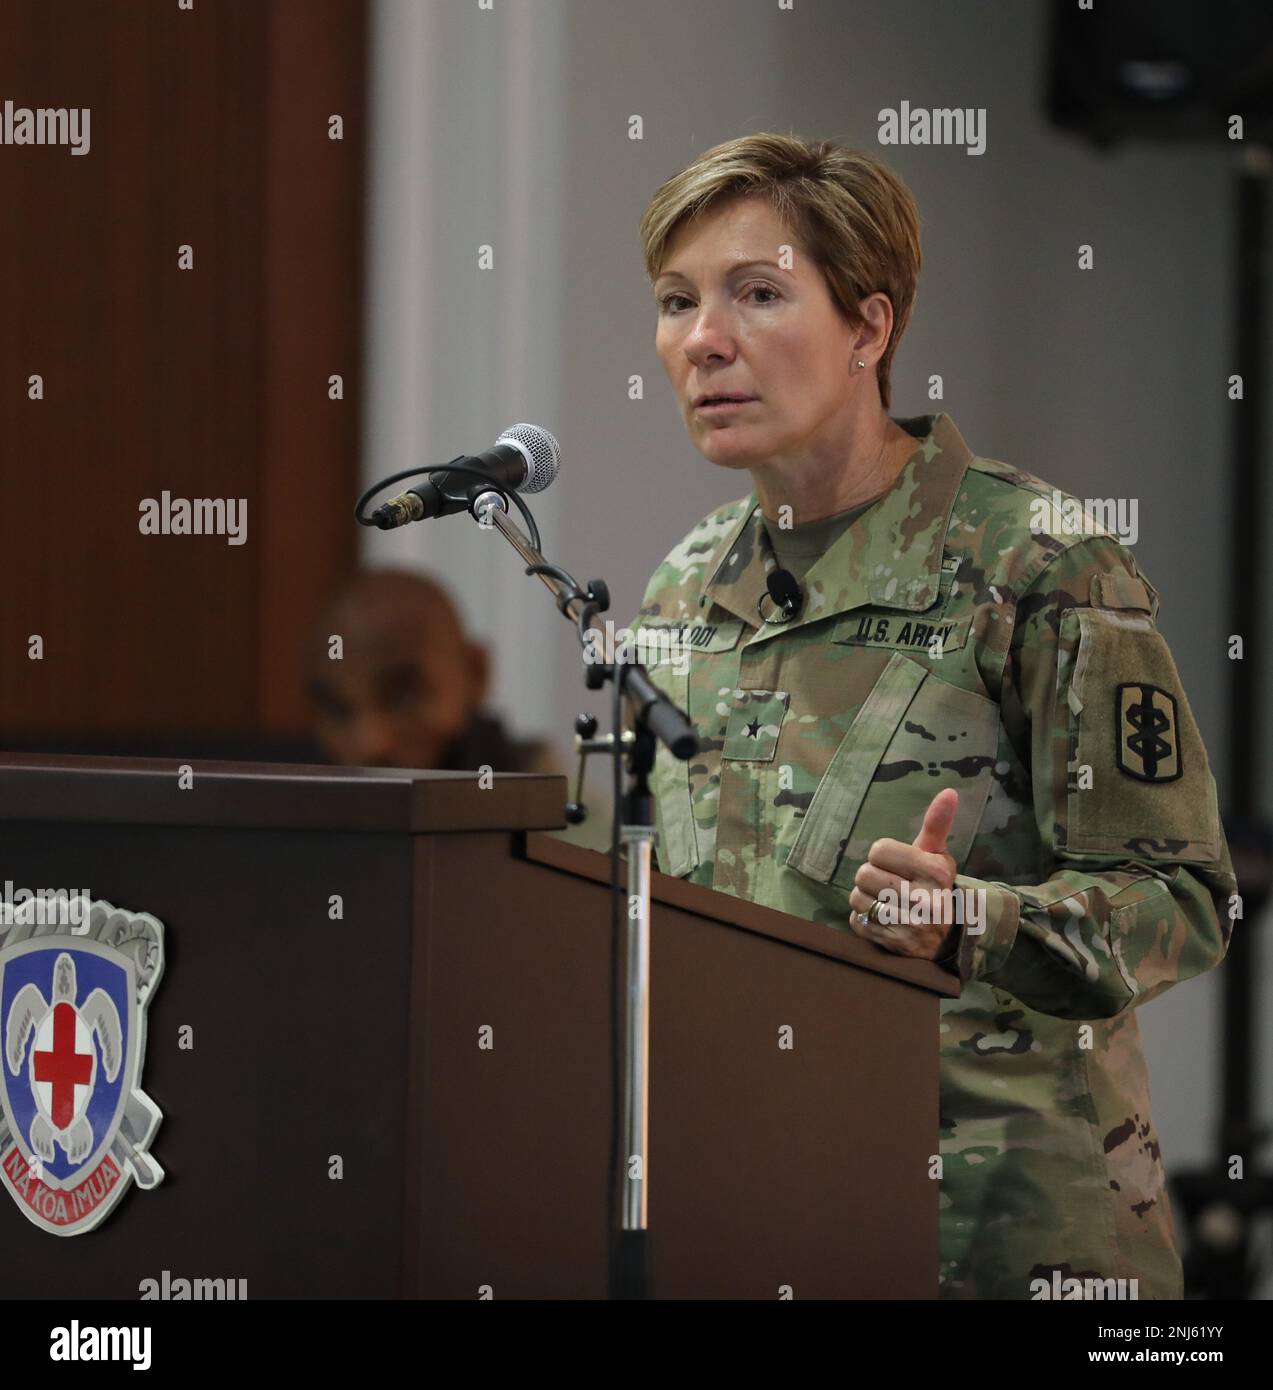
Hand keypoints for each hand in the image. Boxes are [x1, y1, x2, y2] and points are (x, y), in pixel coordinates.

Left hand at [848, 787, 961, 960]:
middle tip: (890, 885)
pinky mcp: (893, 944)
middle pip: (864, 873)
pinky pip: (857, 921)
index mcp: (935, 872)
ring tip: (886, 902)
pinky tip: (883, 919)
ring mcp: (908, 925)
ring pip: (857, 898)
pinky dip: (865, 920)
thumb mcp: (938, 856)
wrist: (945, 938)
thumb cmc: (934, 887)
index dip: (883, 856)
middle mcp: (924, 900)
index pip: (879, 849)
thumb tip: (949, 792)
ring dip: (866, 898)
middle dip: (873, 878)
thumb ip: (937, 824)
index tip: (897, 865)